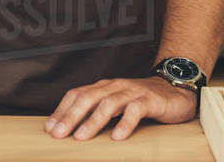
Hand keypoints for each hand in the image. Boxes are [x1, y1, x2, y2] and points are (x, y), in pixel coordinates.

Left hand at [44, 76, 196, 140]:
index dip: (61, 110)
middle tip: (59, 134)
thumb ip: (97, 113)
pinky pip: (135, 110)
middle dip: (71, 116)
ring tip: (82, 137)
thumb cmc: (141, 101)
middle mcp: (114, 87)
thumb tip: (72, 129)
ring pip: (108, 104)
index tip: (49, 128)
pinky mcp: (149, 100)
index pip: (77, 95)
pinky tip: (118, 137)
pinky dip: (125, 123)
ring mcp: (132, 92)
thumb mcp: (115, 105)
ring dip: (93, 121)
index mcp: (103, 88)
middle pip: (88, 98)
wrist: (174, 90)